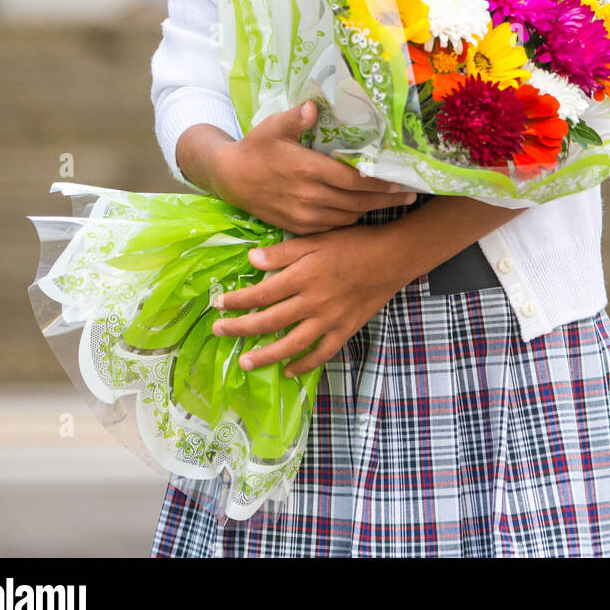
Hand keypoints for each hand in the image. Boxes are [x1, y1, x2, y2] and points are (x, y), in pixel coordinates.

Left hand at [211, 225, 405, 376]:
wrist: (391, 258)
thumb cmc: (352, 244)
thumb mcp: (316, 239)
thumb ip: (284, 251)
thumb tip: (251, 259)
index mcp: (302, 276)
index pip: (261, 293)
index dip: (237, 300)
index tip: (218, 304)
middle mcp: (312, 302)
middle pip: (269, 320)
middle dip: (240, 327)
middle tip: (218, 332)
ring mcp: (328, 320)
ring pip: (291, 343)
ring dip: (265, 355)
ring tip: (245, 362)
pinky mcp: (344, 330)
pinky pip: (320, 354)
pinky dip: (303, 365)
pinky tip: (288, 371)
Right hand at [212, 99, 415, 233]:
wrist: (229, 179)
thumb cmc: (255, 148)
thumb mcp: (273, 126)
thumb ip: (297, 118)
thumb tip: (315, 105)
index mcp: (308, 170)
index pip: (354, 180)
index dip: (380, 183)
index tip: (402, 183)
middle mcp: (309, 196)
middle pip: (357, 202)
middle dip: (387, 200)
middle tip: (411, 197)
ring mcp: (304, 215)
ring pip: (347, 217)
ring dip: (370, 211)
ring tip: (392, 203)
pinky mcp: (297, 227)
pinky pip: (332, 227)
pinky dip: (349, 219)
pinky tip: (360, 211)